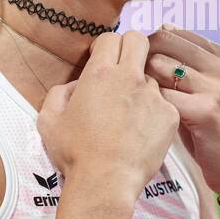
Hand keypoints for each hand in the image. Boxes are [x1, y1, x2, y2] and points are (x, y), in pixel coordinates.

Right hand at [37, 32, 179, 204]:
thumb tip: (75, 86)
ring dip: (143, 86)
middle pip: (140, 40)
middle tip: (125, 68)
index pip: (112, 37)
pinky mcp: (170, 114)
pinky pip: (165, 102)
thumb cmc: (75, 153)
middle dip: (132, 48)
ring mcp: (153, 95)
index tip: (103, 61)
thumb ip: (59, 93)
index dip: (107, 47)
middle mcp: (130, 77)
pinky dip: (156, 112)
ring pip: (153, 75)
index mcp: (100, 73)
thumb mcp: (49, 120)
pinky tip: (144, 131)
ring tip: (132, 113)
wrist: (105, 181)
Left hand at [143, 24, 219, 204]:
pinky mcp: (207, 111)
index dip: (149, 48)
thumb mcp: (208, 90)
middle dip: (142, 61)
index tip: (139, 67)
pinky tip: (150, 120)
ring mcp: (216, 87)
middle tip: (135, 85)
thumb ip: (186, 65)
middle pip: (162, 43)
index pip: (172, 32)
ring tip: (143, 103)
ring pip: (159, 67)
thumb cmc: (215, 131)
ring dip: (145, 84)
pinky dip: (150, 107)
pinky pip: (161, 96)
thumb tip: (157, 34)